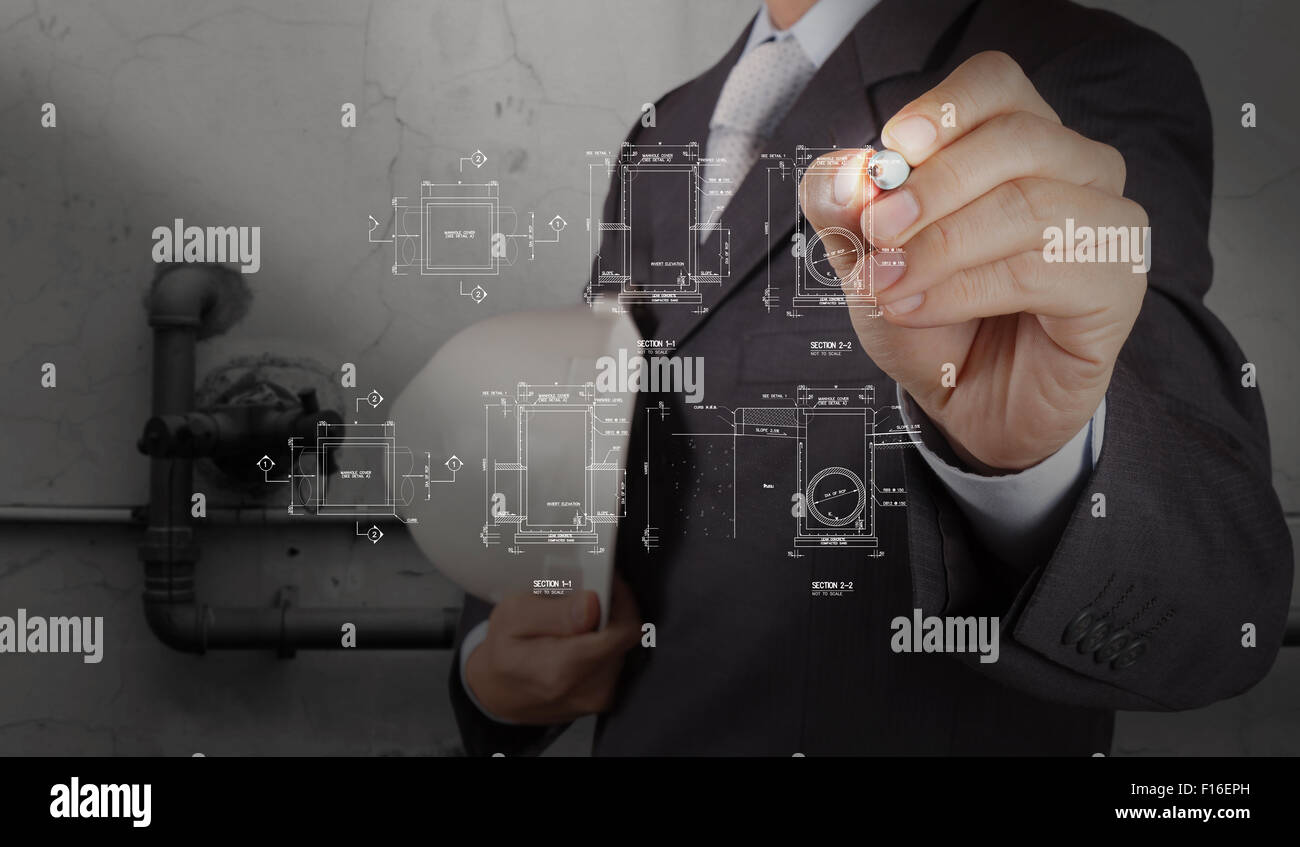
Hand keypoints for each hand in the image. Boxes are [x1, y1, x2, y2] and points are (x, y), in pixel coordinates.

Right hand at [464, 575, 641, 723]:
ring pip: (623, 647)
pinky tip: (577, 642)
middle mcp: (587, 690)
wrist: (499, 694)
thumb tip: (592, 604)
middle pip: (625, 636)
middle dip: (609, 612)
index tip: (606, 582)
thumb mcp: (512, 617)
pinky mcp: (604, 698)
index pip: (624, 629)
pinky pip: (617, 661)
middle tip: (581, 600)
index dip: (621, 599)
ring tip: (573, 624)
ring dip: (605, 629)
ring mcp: (598, 698)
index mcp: (563, 668)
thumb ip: (554, 612)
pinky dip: (602, 646)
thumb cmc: (503, 654)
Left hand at [800, 51, 1147, 470]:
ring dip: (941, 247)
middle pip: (1016, 138)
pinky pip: (1041, 269)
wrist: (967, 403)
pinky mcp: (1117, 283)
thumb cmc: (932, 319)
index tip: (893, 148)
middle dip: (932, 187)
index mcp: (1017, 139)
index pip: (997, 84)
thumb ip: (844, 208)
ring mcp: (1106, 223)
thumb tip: (846, 172)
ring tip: (889, 285)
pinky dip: (964, 289)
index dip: (946, 109)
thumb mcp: (866, 258)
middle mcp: (1075, 169)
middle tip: (877, 233)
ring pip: (1027, 204)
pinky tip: (920, 309)